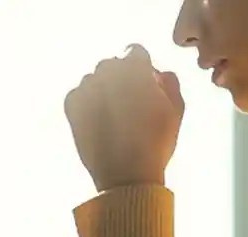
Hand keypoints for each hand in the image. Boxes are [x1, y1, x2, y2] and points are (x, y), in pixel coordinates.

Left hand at [64, 44, 184, 192]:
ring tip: (112, 114)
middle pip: (111, 65)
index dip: (140, 67)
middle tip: (127, 101)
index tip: (142, 83)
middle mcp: (107, 73)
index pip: (134, 51)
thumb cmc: (155, 143)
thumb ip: (169, 82)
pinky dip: (85, 102)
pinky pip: (76, 94)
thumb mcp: (176, 110)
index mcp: (135, 69)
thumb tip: (157, 73)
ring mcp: (86, 89)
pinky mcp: (72, 106)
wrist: (125, 175)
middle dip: (119, 77)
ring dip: (101, 89)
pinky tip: (97, 119)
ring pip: (92, 79)